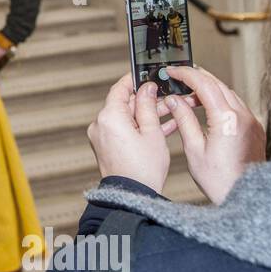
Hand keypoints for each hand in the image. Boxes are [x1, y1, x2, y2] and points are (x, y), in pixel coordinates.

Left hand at [87, 75, 177, 193]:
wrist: (132, 196)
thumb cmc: (143, 168)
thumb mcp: (152, 133)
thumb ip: (148, 106)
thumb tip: (147, 88)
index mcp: (109, 117)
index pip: (119, 89)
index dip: (134, 80)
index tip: (147, 75)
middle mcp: (100, 124)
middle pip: (124, 103)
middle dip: (146, 100)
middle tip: (165, 96)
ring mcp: (101, 136)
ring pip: (126, 117)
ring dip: (146, 114)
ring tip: (169, 112)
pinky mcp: (105, 147)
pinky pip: (123, 130)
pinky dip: (139, 127)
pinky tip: (161, 127)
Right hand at [162, 66, 265, 204]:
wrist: (247, 197)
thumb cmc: (220, 181)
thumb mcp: (194, 150)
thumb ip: (184, 120)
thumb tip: (174, 101)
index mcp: (226, 119)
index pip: (204, 84)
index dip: (186, 74)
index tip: (172, 71)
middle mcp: (243, 116)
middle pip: (218, 84)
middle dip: (196, 78)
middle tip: (177, 79)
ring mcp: (252, 121)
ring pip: (228, 93)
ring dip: (208, 89)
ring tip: (188, 98)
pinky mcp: (255, 128)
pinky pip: (236, 105)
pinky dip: (219, 101)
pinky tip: (206, 110)